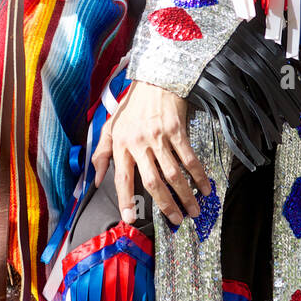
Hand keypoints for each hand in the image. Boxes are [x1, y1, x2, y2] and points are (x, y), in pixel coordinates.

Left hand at [92, 81, 211, 226]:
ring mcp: (159, 137)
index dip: (125, 199)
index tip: (129, 219)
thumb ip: (101, 154)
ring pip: (173, 174)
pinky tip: (205, 188)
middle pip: (153, 182)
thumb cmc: (132, 106)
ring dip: (185, 195)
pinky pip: (189, 158)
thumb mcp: (110, 127)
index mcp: (121, 144)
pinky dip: (199, 176)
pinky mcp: (177, 130)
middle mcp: (139, 143)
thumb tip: (96, 180)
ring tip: (193, 211)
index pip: (123, 178)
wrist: (154, 80)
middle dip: (165, 205)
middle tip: (176, 221)